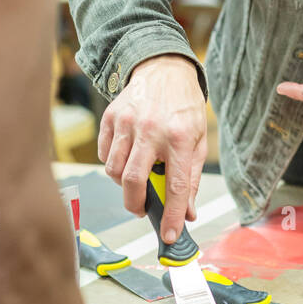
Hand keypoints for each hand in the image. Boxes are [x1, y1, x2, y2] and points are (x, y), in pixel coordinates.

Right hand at [98, 54, 206, 242]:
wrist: (165, 68)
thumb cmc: (184, 106)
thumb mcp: (199, 139)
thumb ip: (192, 178)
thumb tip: (186, 213)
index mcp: (180, 136)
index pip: (176, 185)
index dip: (172, 215)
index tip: (169, 235)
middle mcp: (151, 129)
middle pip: (134, 180)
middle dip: (135, 204)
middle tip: (142, 210)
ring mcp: (127, 121)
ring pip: (113, 170)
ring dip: (123, 184)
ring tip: (136, 178)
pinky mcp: (110, 116)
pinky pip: (104, 154)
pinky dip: (113, 164)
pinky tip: (127, 158)